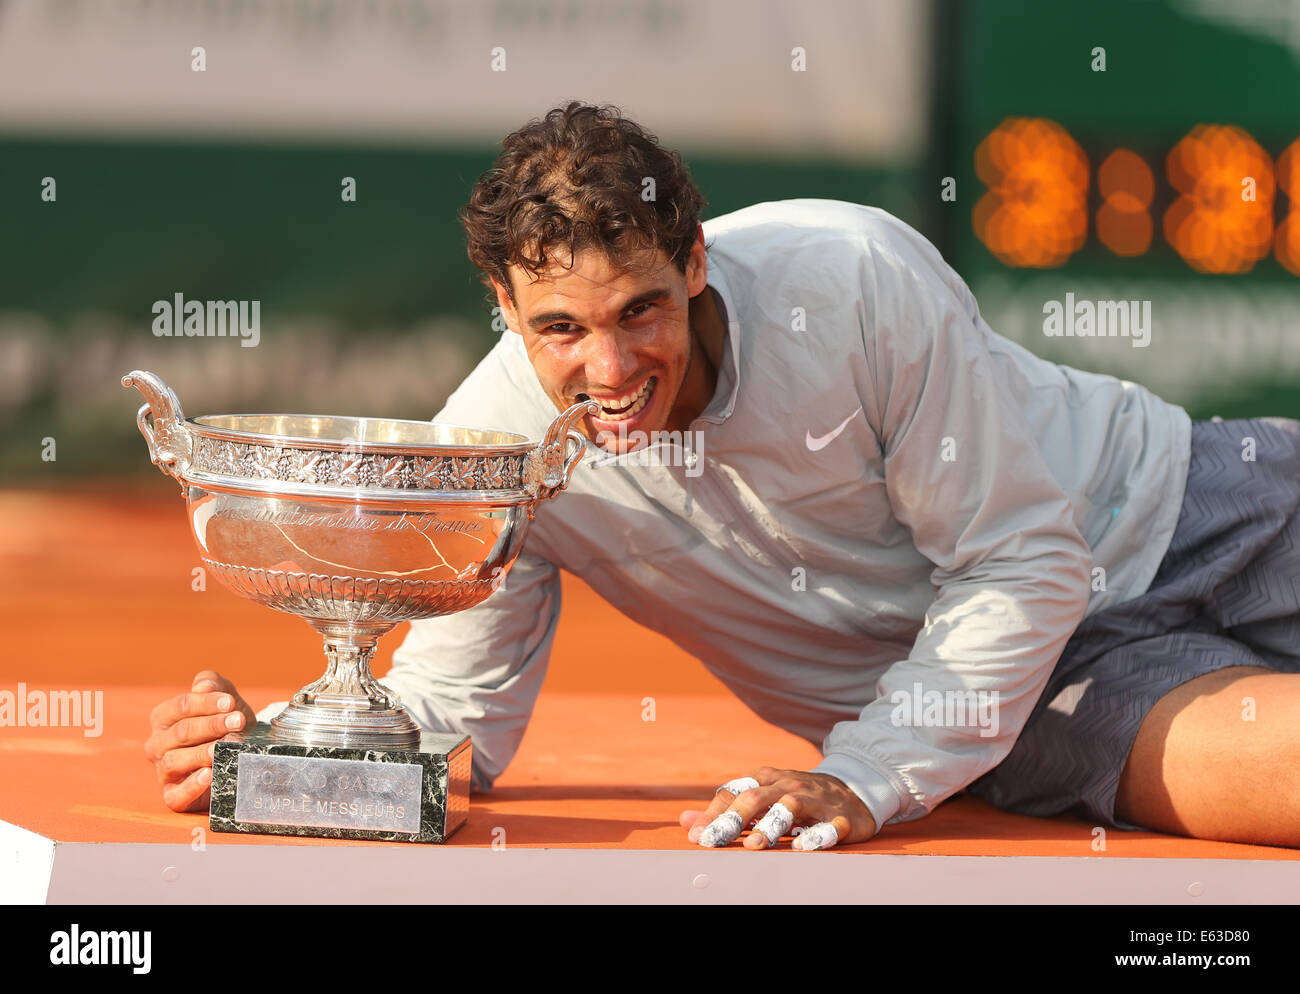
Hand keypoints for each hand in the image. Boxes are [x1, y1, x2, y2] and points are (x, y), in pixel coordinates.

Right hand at [144, 669, 257, 811]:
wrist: (240, 754)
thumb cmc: (227, 725)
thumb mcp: (225, 701)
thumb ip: (213, 684)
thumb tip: (202, 685)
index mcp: (164, 718)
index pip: (180, 706)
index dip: (206, 703)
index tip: (230, 703)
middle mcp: (158, 744)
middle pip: (181, 732)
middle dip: (212, 725)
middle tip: (238, 721)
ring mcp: (163, 771)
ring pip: (175, 760)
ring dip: (204, 752)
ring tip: (228, 746)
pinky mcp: (173, 796)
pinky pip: (176, 794)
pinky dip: (192, 785)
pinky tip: (209, 774)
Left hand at [679, 766, 876, 849]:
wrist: (853, 788)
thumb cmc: (797, 796)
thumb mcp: (762, 795)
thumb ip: (725, 810)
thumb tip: (685, 822)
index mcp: (766, 779)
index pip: (734, 792)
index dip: (714, 814)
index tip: (698, 837)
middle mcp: (788, 785)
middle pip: (756, 797)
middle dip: (733, 818)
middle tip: (716, 840)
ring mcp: (815, 800)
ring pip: (789, 807)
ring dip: (770, 825)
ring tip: (754, 845)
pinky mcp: (840, 818)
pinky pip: (828, 826)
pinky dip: (815, 836)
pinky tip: (801, 846)